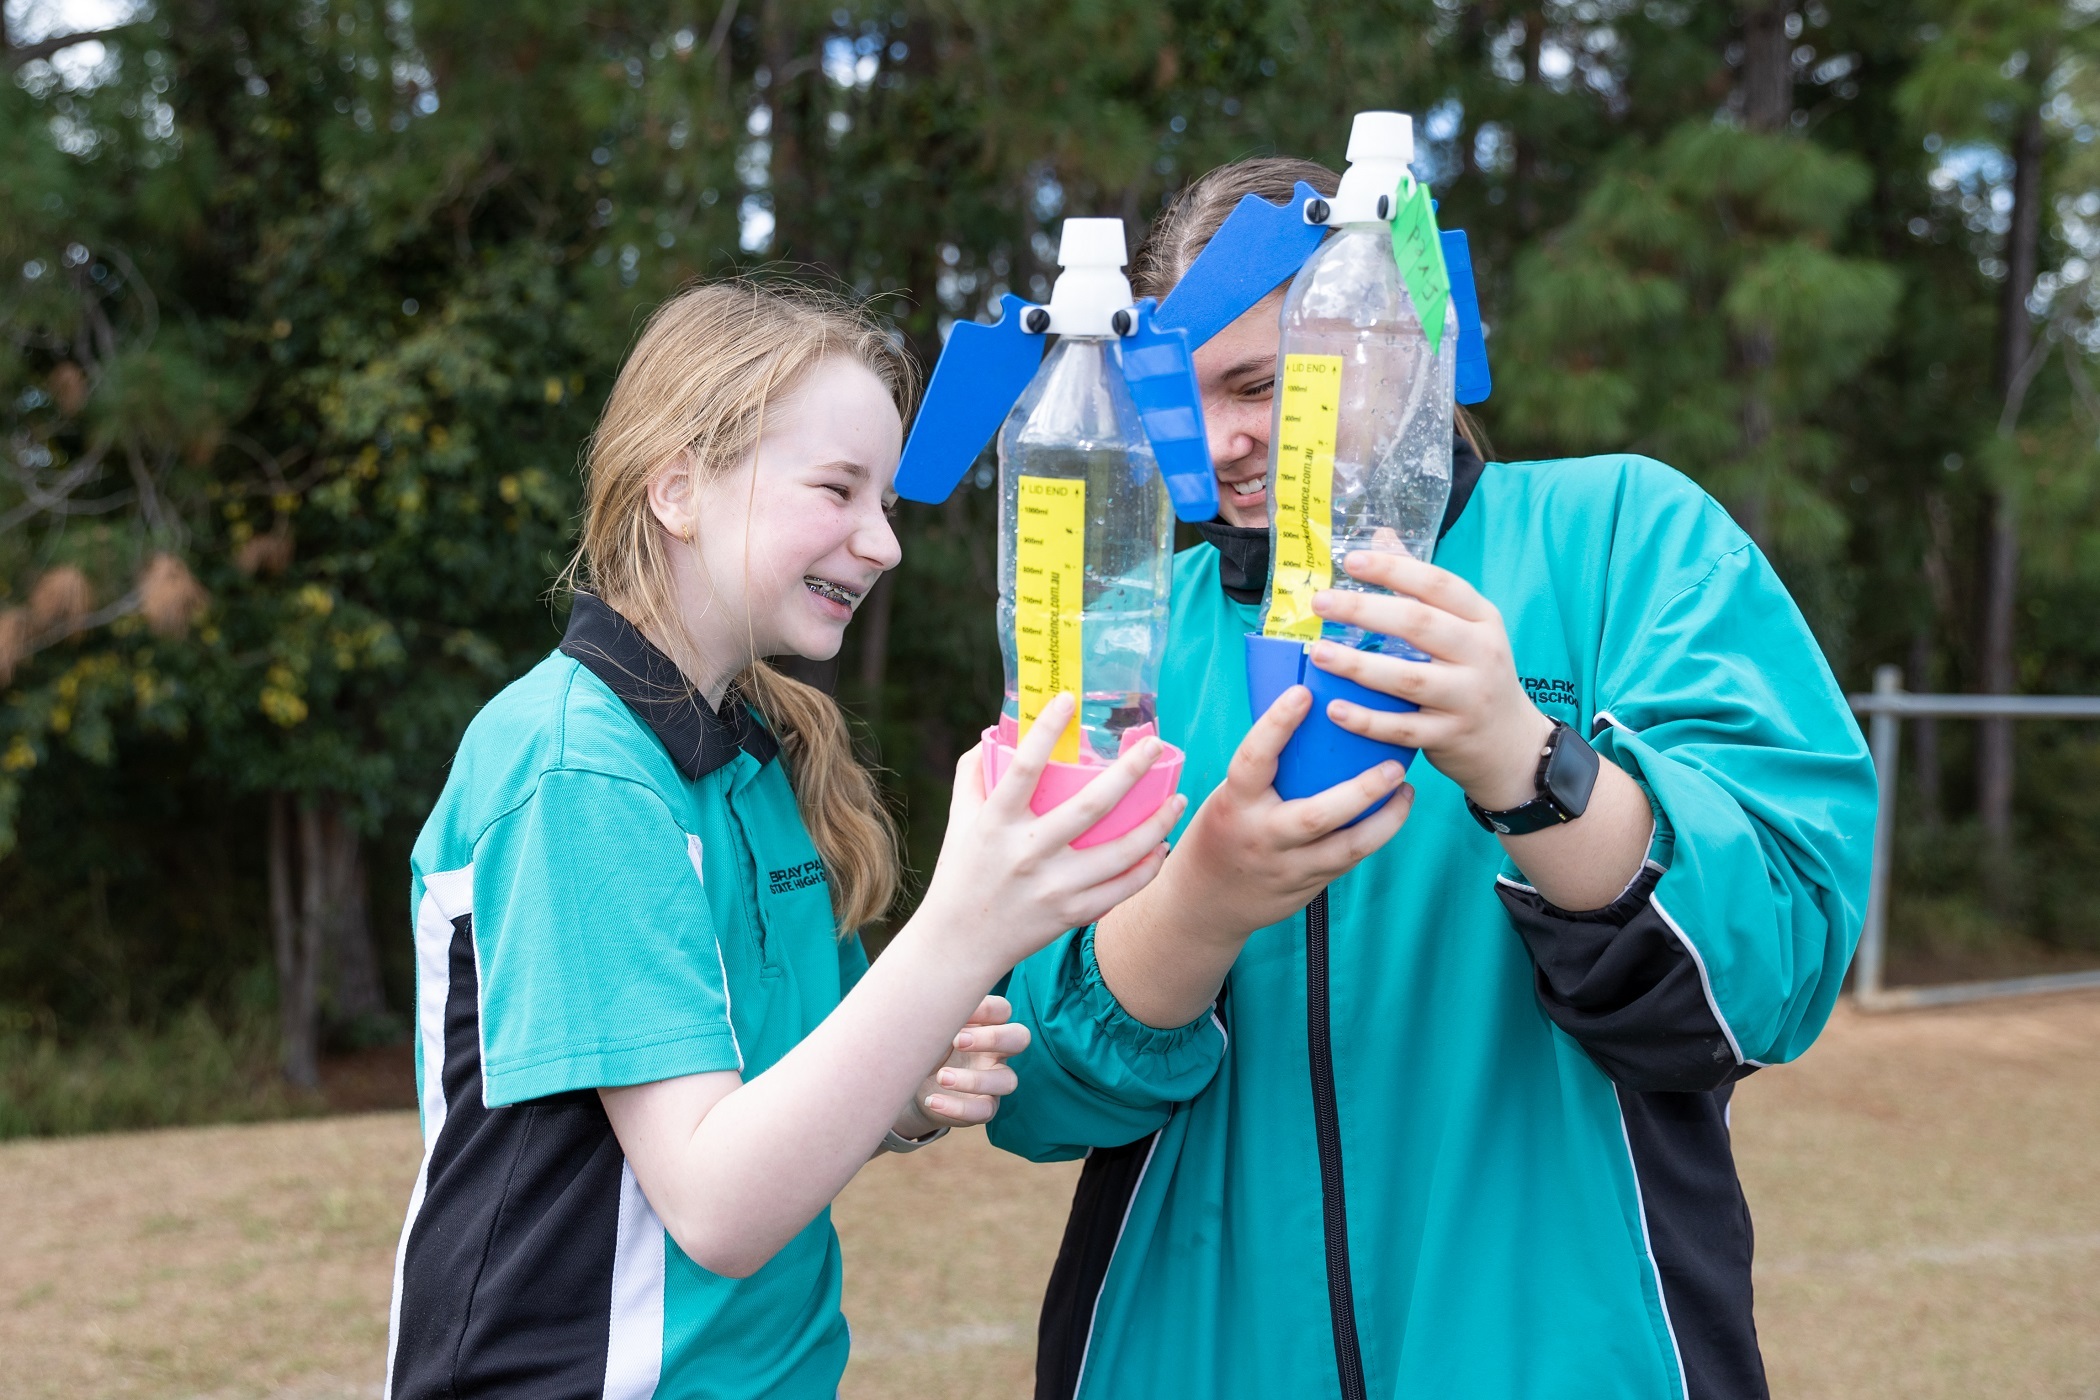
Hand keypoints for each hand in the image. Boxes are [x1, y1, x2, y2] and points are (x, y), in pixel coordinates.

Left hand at [890, 994, 1031, 1136]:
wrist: (912, 1084)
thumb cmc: (926, 1046)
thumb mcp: (929, 1029)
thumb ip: (936, 1016)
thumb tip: (932, 1009)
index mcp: (987, 1024)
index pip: (1002, 1009)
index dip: (985, 1009)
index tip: (952, 1011)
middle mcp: (997, 1051)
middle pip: (1019, 1038)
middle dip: (992, 1038)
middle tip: (957, 1041)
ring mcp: (994, 1080)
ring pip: (1007, 1081)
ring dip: (974, 1079)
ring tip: (941, 1077)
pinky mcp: (984, 1107)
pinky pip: (984, 1111)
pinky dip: (958, 1108)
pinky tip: (933, 1101)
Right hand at [914, 693, 1187, 976]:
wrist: (958, 944)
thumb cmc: (960, 873)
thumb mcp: (958, 820)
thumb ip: (973, 774)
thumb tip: (993, 733)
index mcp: (996, 823)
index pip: (1024, 767)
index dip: (1046, 729)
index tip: (1070, 699)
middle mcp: (1027, 853)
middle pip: (1091, 806)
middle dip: (1130, 771)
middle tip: (1155, 745)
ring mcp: (1053, 887)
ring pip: (1120, 852)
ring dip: (1157, 823)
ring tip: (1178, 799)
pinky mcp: (1071, 915)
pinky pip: (1121, 889)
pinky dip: (1148, 867)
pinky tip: (1162, 845)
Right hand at [1159, 684, 1415, 943]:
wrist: (1206, 902)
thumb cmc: (1222, 832)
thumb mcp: (1229, 798)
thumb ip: (1263, 772)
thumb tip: (1308, 721)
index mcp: (1235, 804)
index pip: (1253, 759)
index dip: (1276, 724)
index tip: (1303, 693)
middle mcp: (1262, 836)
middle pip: (1316, 815)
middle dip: (1362, 790)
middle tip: (1394, 765)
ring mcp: (1287, 867)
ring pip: (1346, 847)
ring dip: (1385, 819)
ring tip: (1406, 790)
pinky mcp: (1308, 887)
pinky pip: (1348, 860)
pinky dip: (1375, 835)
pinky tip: (1392, 812)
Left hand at [1310, 551, 1554, 810]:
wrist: (1511, 743)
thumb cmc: (1476, 673)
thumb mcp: (1465, 626)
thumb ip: (1422, 586)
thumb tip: (1383, 537)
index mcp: (1482, 619)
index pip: (1438, 584)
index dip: (1394, 569)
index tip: (1353, 561)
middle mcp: (1480, 654)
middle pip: (1419, 625)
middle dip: (1365, 611)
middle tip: (1321, 603)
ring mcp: (1467, 697)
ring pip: (1408, 678)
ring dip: (1358, 666)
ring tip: (1319, 653)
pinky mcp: (1450, 735)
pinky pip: (1403, 728)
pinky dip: (1367, 720)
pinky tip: (1335, 708)